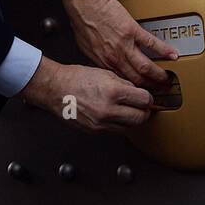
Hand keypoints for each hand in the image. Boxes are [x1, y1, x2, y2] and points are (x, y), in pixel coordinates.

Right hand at [19, 57, 152, 132]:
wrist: (56, 89)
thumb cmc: (77, 78)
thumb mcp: (106, 73)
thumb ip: (125, 84)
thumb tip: (139, 93)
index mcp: (113, 92)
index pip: (145, 100)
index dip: (148, 98)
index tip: (146, 97)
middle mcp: (109, 110)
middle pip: (141, 117)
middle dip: (144, 111)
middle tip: (142, 106)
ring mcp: (102, 123)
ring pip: (130, 127)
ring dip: (132, 119)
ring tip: (127, 110)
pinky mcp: (96, 131)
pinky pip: (116, 130)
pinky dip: (119, 124)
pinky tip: (114, 114)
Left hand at [62, 0, 178, 90]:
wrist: (84, 3)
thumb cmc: (83, 21)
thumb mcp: (86, 47)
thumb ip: (98, 58)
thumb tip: (106, 65)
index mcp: (103, 62)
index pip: (122, 82)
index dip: (134, 90)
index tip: (142, 93)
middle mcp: (114, 57)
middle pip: (137, 79)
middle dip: (150, 87)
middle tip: (160, 90)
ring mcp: (124, 45)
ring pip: (145, 67)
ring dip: (158, 75)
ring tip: (167, 78)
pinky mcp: (132, 31)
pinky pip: (151, 44)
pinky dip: (164, 50)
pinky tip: (172, 55)